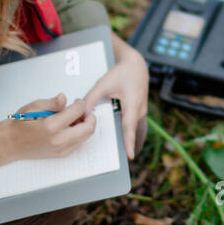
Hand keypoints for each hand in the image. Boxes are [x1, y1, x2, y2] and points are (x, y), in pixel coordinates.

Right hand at [4, 92, 94, 159]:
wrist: (11, 143)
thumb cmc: (20, 125)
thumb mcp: (34, 106)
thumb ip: (52, 103)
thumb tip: (64, 98)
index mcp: (52, 126)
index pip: (78, 111)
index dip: (80, 103)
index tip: (77, 101)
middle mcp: (59, 140)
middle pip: (88, 128)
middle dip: (90, 116)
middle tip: (83, 110)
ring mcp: (61, 149)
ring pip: (86, 136)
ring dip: (86, 125)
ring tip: (75, 118)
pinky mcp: (62, 153)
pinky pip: (79, 142)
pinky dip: (80, 133)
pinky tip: (70, 127)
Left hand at [80, 38, 148, 159]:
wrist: (136, 64)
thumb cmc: (121, 73)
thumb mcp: (103, 83)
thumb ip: (91, 99)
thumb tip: (82, 114)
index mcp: (132, 103)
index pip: (129, 126)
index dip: (129, 141)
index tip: (130, 156)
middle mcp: (139, 109)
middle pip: (132, 131)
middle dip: (128, 144)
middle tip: (122, 159)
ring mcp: (141, 111)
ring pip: (134, 129)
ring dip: (129, 140)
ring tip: (125, 153)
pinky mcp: (139, 111)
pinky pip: (134, 125)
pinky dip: (130, 133)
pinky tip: (125, 141)